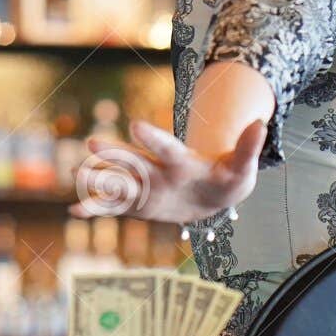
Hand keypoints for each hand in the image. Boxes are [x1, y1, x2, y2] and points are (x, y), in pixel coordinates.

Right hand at [69, 118, 266, 224]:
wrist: (214, 193)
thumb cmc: (228, 177)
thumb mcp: (242, 167)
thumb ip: (247, 147)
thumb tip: (260, 124)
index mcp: (181, 160)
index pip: (166, 147)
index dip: (153, 138)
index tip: (137, 125)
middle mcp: (157, 170)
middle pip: (134, 160)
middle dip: (114, 154)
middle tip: (91, 143)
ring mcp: (145, 186)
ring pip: (118, 181)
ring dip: (98, 178)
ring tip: (75, 173)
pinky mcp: (138, 204)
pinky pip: (114, 206)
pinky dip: (96, 209)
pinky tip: (75, 211)